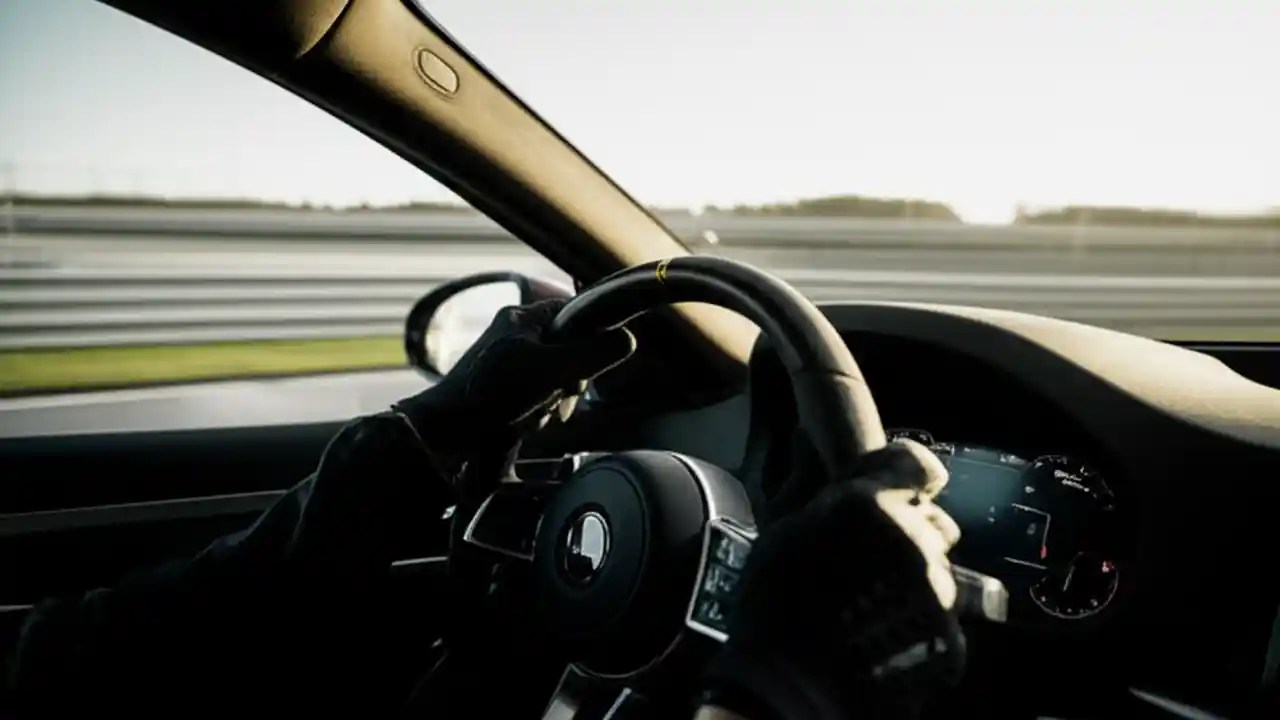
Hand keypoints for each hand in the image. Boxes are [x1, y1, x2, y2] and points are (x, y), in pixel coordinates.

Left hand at [395, 298, 634, 498]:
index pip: (573, 314)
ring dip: (552, 402)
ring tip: (535, 413)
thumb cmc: (491, 393)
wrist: (446, 435)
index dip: (590, 336)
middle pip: (568, 351)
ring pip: (555, 381)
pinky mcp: (503, 396)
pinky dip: (536, 415)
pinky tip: (525, 424)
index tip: (594, 359)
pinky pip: (537, 401)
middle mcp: (515, 338)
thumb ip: (592, 354)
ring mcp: (509, 368)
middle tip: (560, 393)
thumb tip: (628, 339)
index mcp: (522, 319)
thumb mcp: (551, 369)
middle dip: (569, 380)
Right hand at [701, 440, 964, 719]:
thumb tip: (809, 438)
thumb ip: (808, 485)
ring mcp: (935, 591)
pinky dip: (920, 626)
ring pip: (940, 572)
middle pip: (934, 522)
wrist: (786, 692)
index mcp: (866, 503)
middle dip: (910, 537)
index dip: (907, 478)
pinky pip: (943, 617)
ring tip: (871, 608)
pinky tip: (883, 637)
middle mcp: (911, 538)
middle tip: (869, 565)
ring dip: (914, 583)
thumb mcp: (779, 532)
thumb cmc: (772, 610)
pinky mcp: (949, 637)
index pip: (918, 464)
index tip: (898, 492)